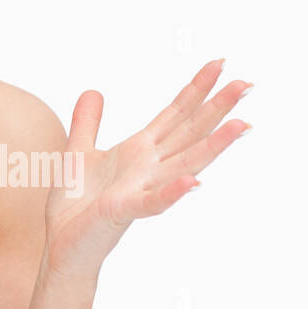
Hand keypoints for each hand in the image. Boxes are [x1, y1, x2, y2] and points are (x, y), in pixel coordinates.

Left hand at [40, 59, 251, 281]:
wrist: (61, 245)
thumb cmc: (75, 206)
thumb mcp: (78, 152)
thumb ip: (87, 122)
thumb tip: (93, 90)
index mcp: (139, 152)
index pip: (175, 115)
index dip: (196, 90)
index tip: (219, 64)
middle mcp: (148, 168)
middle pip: (189, 132)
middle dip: (216, 108)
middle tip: (246, 83)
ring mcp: (141, 190)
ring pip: (184, 164)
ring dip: (213, 146)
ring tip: (242, 124)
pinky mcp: (123, 211)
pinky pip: (152, 202)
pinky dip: (173, 193)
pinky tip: (193, 183)